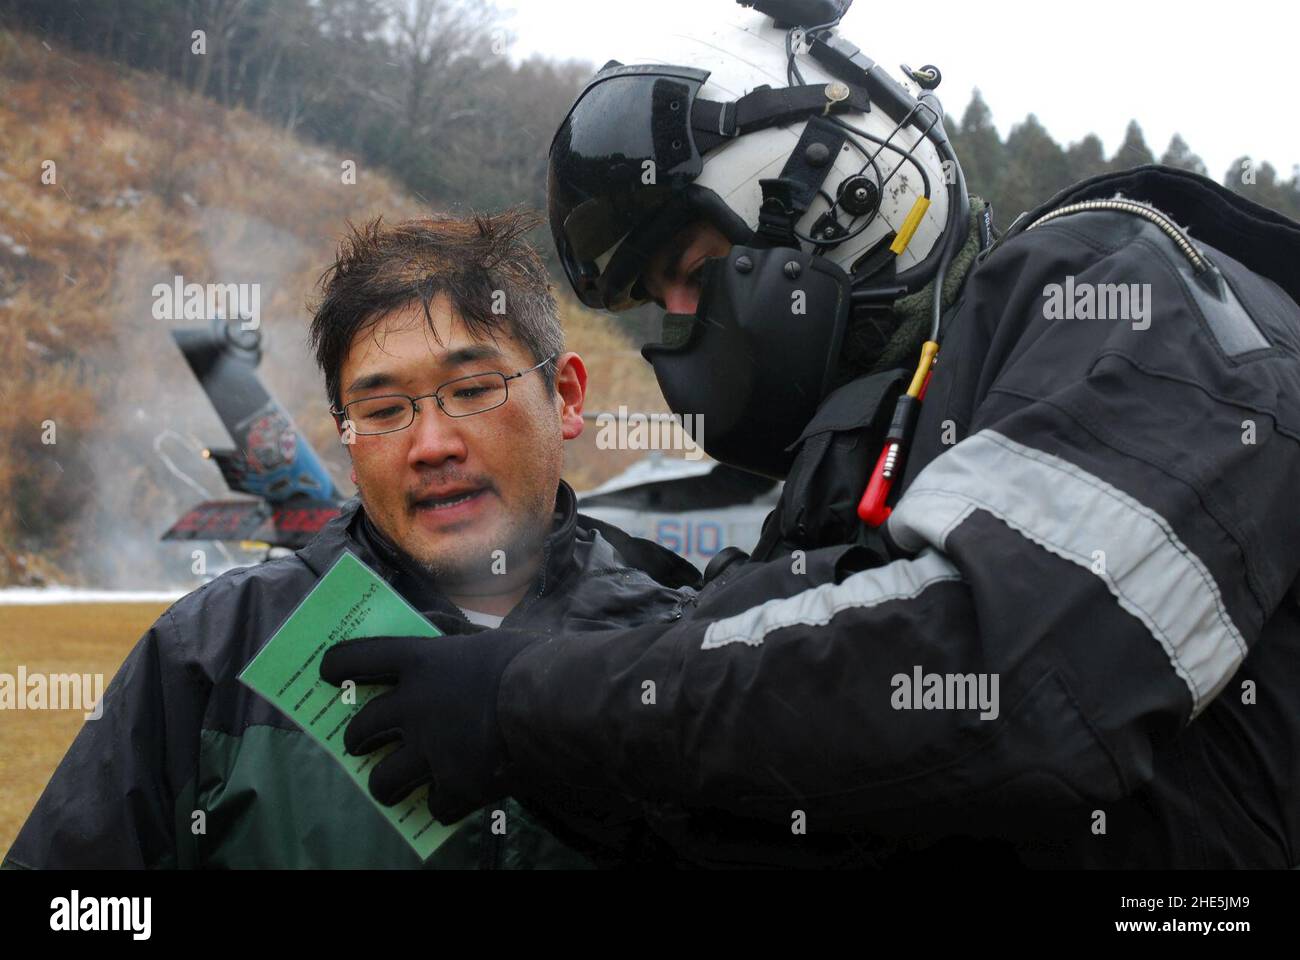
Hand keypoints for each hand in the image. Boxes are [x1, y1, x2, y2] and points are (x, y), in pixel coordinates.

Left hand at [319, 629, 541, 822]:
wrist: (554, 706)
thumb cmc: (529, 663)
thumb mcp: (486, 642)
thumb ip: (456, 648)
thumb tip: (442, 644)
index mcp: (422, 662)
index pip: (360, 658)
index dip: (338, 665)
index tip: (326, 673)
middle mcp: (414, 707)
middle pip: (363, 727)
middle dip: (355, 738)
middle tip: (357, 743)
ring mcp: (430, 751)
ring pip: (384, 779)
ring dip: (383, 784)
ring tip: (389, 789)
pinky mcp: (454, 787)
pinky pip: (434, 806)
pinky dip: (440, 805)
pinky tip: (450, 802)